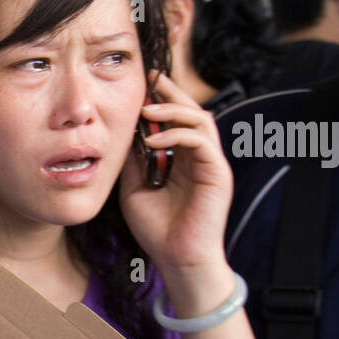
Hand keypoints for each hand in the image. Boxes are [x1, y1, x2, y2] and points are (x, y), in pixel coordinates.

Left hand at [118, 70, 232, 277]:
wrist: (177, 259)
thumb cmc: (158, 230)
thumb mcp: (134, 189)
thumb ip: (132, 163)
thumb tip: (121, 135)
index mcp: (184, 159)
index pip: (177, 120)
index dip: (162, 100)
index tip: (142, 86)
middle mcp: (200, 157)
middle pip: (193, 111)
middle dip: (171, 93)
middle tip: (150, 79)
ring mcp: (211, 164)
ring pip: (201, 120)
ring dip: (173, 109)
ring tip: (146, 109)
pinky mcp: (217, 173)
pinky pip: (201, 141)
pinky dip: (177, 135)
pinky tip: (153, 141)